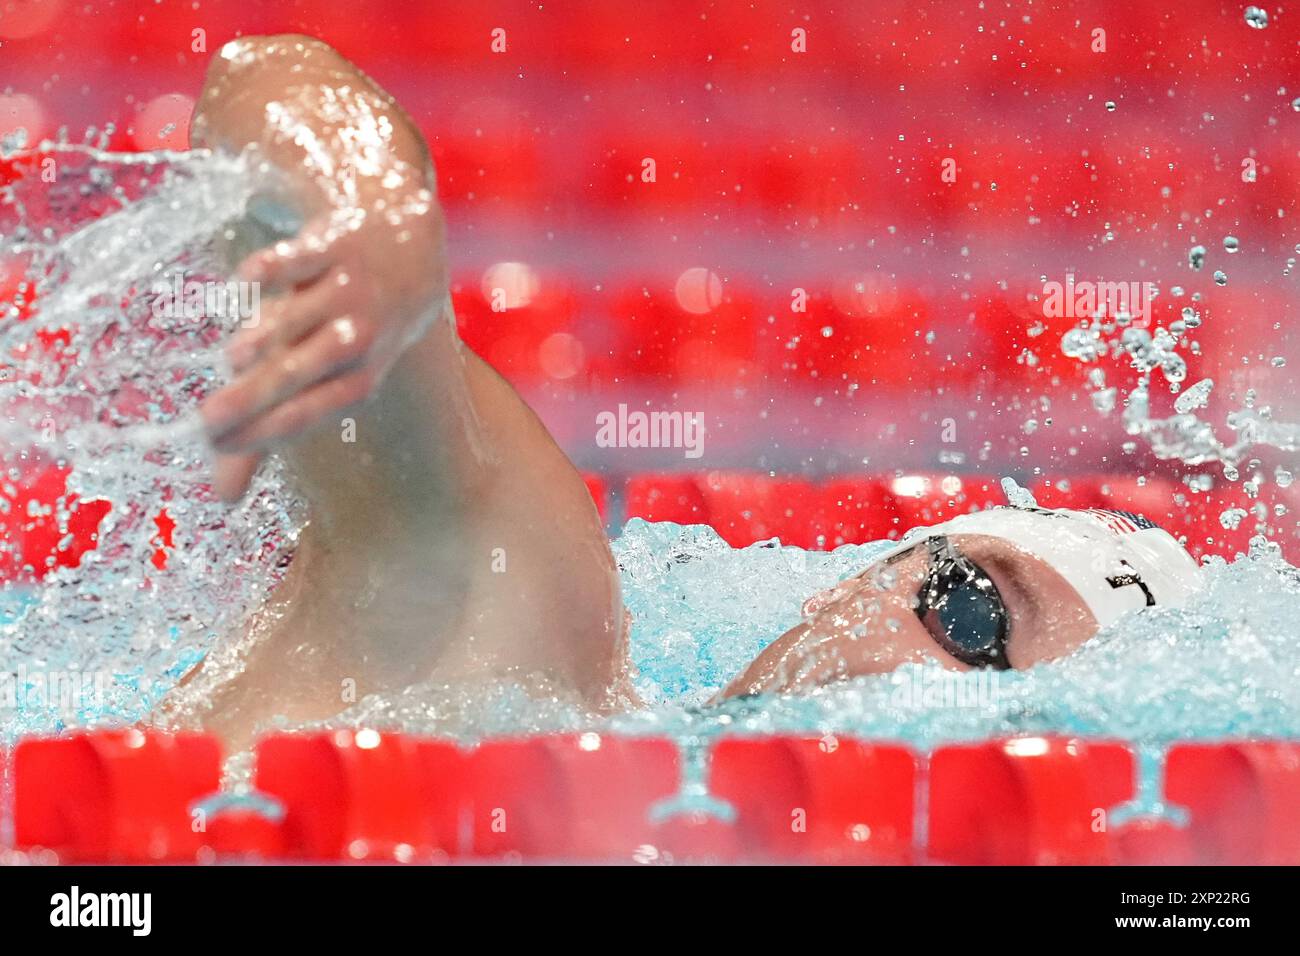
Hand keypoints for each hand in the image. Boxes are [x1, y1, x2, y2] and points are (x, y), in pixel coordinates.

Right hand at [200, 196, 446, 501]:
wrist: (407, 242)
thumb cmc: (350, 326)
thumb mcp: (324, 377)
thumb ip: (268, 433)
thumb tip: (221, 501)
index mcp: (360, 376)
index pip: (315, 410)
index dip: (270, 429)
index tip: (220, 444)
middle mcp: (361, 336)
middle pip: (306, 370)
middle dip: (261, 396)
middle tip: (207, 420)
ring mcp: (351, 288)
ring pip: (308, 315)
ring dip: (271, 334)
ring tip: (233, 358)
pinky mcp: (338, 241)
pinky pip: (308, 255)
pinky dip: (280, 265)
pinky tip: (247, 279)